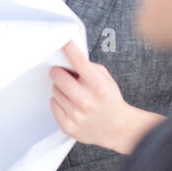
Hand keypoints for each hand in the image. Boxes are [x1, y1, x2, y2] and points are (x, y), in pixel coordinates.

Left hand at [49, 41, 165, 154]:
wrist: (118, 128)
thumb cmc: (109, 100)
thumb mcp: (106, 79)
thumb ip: (88, 67)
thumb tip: (67, 55)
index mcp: (99, 87)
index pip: (78, 61)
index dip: (69, 49)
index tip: (64, 42)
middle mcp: (87, 101)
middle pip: (57, 75)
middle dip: (60, 72)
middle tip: (65, 74)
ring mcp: (76, 115)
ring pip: (54, 89)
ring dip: (61, 88)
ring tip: (73, 93)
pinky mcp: (68, 126)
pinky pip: (52, 103)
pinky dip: (59, 102)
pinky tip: (71, 104)